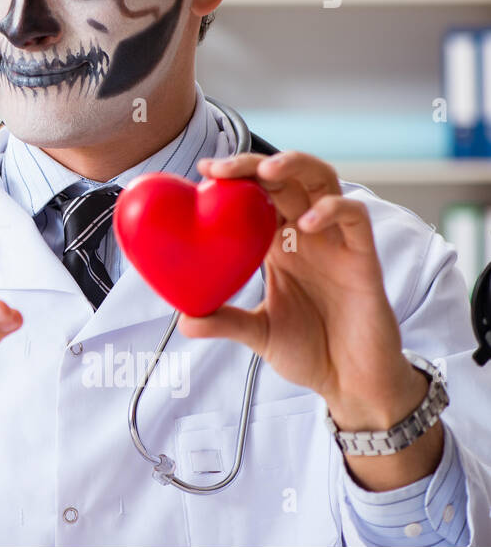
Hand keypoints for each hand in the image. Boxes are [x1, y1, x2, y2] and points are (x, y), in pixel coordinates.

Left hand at [188, 151, 438, 489]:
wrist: (352, 382)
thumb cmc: (310, 351)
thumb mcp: (258, 333)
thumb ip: (224, 322)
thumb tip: (183, 321)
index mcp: (277, 245)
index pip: (256, 195)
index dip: (234, 177)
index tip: (203, 169)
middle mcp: (306, 236)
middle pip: (286, 178)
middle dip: (255, 164)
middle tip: (223, 168)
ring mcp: (336, 243)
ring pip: (323, 182)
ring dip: (297, 167)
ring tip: (268, 172)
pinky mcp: (363, 258)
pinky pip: (355, 218)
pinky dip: (332, 210)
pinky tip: (305, 224)